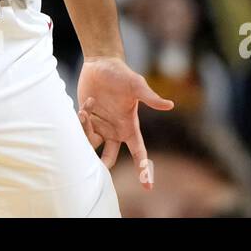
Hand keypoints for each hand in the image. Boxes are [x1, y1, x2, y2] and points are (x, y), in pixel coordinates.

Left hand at [76, 56, 173, 189]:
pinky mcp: (87, 120)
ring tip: (87, 112)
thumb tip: (170, 105)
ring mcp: (100, 127)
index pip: (138, 152)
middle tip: (97, 168)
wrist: (100, 64)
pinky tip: (84, 107)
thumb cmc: (121, 74)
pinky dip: (80, 124)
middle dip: (103, 165)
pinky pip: (81, 133)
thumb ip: (150, 97)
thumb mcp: (136, 85)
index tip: (148, 186)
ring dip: (87, 136)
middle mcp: (115, 130)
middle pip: (110, 158)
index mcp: (129, 126)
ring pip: (92, 146)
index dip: (143, 169)